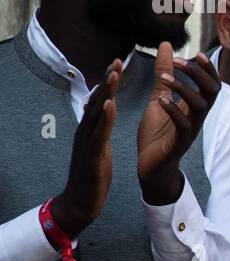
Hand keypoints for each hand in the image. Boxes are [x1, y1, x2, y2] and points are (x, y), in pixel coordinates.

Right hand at [50, 59, 121, 238]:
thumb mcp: (98, 147)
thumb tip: (102, 113)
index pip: (100, 101)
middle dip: (108, 80)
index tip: (117, 63)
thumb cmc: (92, 175)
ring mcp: (87, 142)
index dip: (108, 82)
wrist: (81, 201)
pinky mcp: (92, 154)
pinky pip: (99, 133)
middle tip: (118, 59)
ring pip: (97, 112)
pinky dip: (105, 118)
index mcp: (90, 130)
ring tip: (114, 73)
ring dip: (106, 92)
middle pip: (97, 101)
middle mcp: (86, 131)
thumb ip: (100, 129)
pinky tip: (110, 104)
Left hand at [137, 46, 219, 205]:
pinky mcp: (180, 143)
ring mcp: (191, 129)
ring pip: (200, 106)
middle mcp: (198, 116)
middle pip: (212, 91)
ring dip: (184, 88)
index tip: (195, 53)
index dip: (207, 68)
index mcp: (195, 106)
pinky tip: (160, 100)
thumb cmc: (158, 133)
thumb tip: (166, 46)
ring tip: (164, 78)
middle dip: (199, 73)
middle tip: (179, 61)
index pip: (211, 83)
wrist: (151, 166)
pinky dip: (173, 110)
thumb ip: (163, 74)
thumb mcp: (158, 97)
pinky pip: (183, 125)